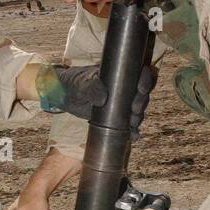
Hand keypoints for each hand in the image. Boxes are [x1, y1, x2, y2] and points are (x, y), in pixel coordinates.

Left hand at [39, 63, 155, 136]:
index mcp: (118, 74)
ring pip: (137, 110)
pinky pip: (128, 124)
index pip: (138, 74)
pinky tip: (133, 136)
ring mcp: (120, 104)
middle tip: (134, 109)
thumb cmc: (73, 82)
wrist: (64, 95)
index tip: (141, 88)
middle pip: (141, 94)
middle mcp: (123, 89)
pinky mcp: (115, 117)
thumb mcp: (80, 82)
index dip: (145, 80)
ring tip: (132, 123)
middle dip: (142, 102)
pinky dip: (132, 131)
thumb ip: (91, 87)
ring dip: (138, 117)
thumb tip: (103, 98)